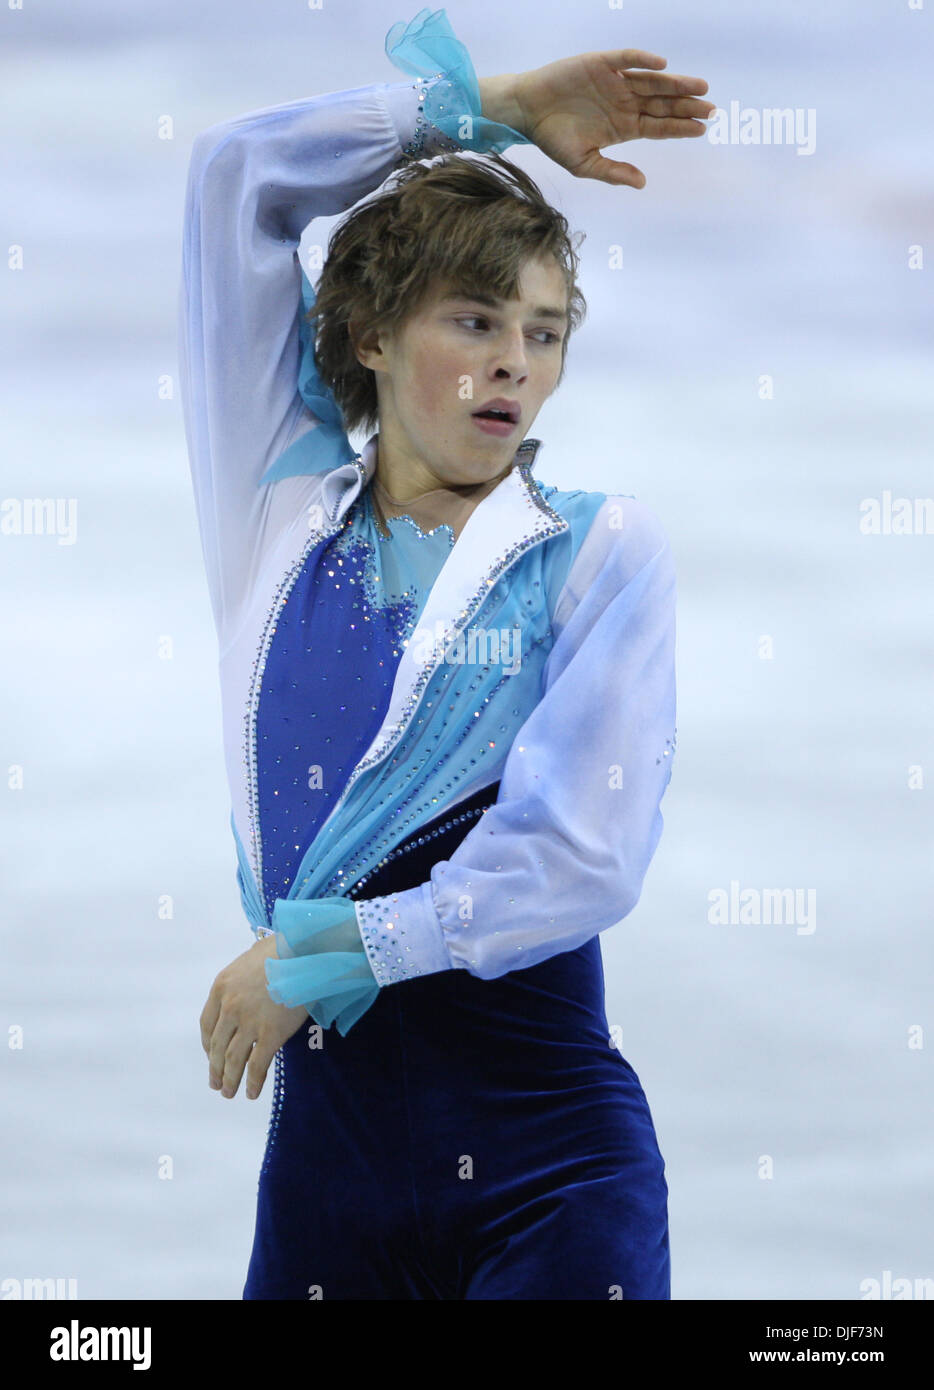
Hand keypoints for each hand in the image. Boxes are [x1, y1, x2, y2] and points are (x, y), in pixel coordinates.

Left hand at [200, 935, 308, 1099]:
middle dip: (216, 1068)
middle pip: (217, 1046)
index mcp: (221, 988)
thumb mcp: (250, 958)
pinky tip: (252, 1093)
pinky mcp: (270, 1034)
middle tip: (216, 1084)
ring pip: (233, 1059)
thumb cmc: (282, 949)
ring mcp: (249, 1022)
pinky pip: (257, 1065)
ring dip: (229, 1080)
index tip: (211, 1057)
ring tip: (229, 1093)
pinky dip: (253, 1082)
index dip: (208, 1045)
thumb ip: (243, 979)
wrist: (303, 952)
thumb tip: (248, 985)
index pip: (207, 1025)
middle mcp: (229, 1008)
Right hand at [485, 50, 714, 187]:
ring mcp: (615, 82)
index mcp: (623, 127)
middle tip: (712, 108)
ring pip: (652, 82)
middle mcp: (624, 103)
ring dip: (675, 84)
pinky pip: (627, 60)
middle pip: (663, 104)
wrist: (526, 111)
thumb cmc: (553, 139)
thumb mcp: (583, 165)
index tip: (703, 129)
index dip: (681, 128)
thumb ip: (613, 173)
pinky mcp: (601, 64)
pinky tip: (662, 65)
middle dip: (687, 106)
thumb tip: (642, 183)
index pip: (659, 127)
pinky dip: (643, 61)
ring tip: (700, 87)